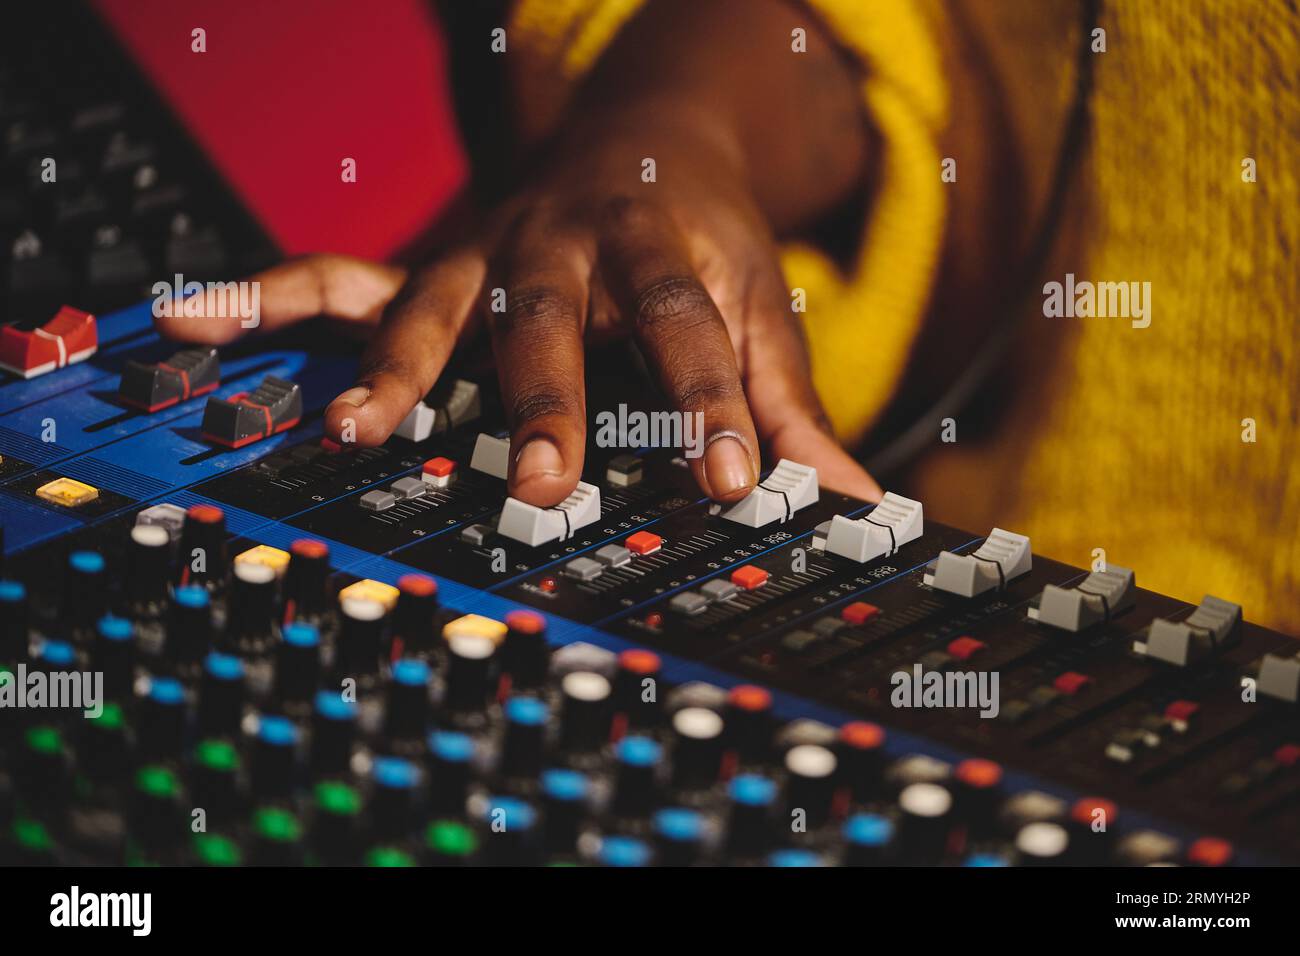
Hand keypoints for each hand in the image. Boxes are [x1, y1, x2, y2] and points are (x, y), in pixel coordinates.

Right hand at [157, 0, 881, 507]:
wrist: (652, 136)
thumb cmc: (707, 241)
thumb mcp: (762, 306)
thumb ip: (793, 405)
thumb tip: (867, 502)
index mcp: (664, 248)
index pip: (694, 326)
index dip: (716, 402)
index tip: (739, 483)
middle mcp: (567, 241)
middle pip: (554, 316)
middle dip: (545, 398)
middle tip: (541, 482)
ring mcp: (487, 246)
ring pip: (436, 303)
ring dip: (393, 369)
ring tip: (353, 434)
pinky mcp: (432, 257)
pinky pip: (337, 272)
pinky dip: (264, 294)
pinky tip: (188, 317)